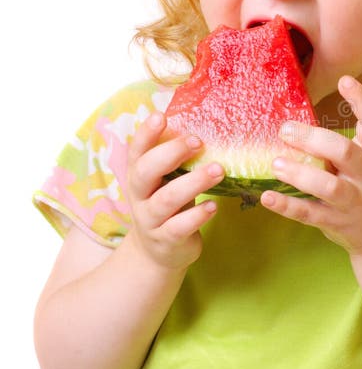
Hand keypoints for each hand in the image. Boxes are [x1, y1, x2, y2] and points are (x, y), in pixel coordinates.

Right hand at [126, 112, 223, 271]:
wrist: (158, 253)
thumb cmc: (168, 204)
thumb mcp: (166, 181)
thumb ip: (176, 159)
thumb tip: (203, 124)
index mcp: (139, 174)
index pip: (136, 150)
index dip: (146, 133)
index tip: (160, 116)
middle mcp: (139, 196)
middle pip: (146, 171)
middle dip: (170, 153)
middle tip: (198, 141)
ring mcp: (151, 219)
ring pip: (166, 199)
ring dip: (193, 183)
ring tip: (218, 170)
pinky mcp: (166, 240)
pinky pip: (179, 227)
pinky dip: (197, 215)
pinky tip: (213, 206)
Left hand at [260, 76, 361, 254]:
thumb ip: (337, 145)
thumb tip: (292, 124)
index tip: (345, 80)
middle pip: (345, 153)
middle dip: (314, 140)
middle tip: (285, 130)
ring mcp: (353, 201)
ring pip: (329, 187)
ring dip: (300, 175)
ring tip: (276, 164)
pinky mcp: (336, 222)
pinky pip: (310, 214)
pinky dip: (287, 206)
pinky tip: (268, 197)